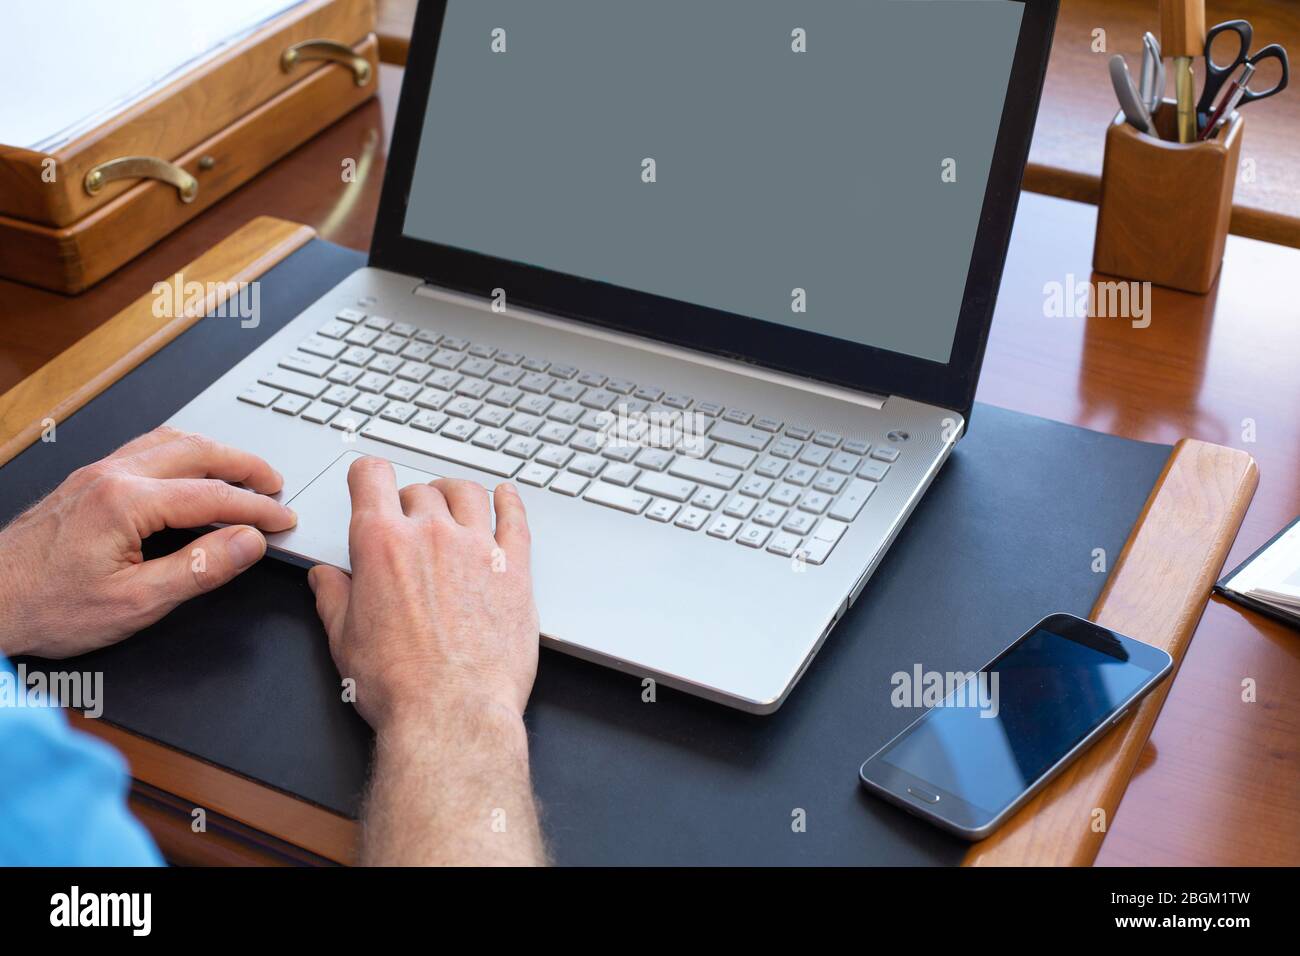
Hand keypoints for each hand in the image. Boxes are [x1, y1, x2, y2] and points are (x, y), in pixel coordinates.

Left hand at [0, 426, 295, 658]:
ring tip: (243, 472)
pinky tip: (191, 469)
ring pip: (170, 442)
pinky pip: (146, 449)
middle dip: (244, 466)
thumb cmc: (46, 607)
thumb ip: (199, 569)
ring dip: (215, 453)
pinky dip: (183, 453)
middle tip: (275, 484)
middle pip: (197, 452)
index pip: (213, 496)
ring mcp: (96, 473)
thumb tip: (247, 543)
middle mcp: (111, 476)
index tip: (283, 519)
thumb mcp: (134, 603)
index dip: (257, 508)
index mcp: (126, 503)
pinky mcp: (86, 481)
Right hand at [307, 457, 539, 732]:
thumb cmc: (399, 686)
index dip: (368, 476)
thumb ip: (333, 598)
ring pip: (468, 493)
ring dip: (456, 494)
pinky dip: (510, 502)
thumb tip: (325, 578)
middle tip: (410, 524)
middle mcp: (430, 535)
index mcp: (381, 545)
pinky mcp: (514, 568)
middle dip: (410, 503)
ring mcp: (477, 548)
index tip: (371, 481)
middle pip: (421, 490)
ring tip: (454, 505)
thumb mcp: (344, 641)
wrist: (452, 714)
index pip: (372, 476)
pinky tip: (507, 498)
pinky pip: (515, 518)